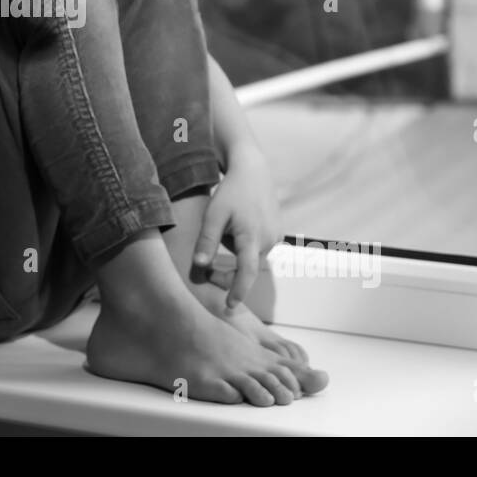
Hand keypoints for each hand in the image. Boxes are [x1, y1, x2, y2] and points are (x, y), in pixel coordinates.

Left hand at [192, 155, 283, 309]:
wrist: (252, 170)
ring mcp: (275, 236)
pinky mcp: (277, 232)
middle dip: (228, 274)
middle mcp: (268, 240)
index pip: (246, 273)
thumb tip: (199, 265)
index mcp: (252, 237)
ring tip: (224, 234)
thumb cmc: (231, 191)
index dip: (239, 291)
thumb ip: (207, 241)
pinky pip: (258, 248)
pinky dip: (246, 247)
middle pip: (247, 268)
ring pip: (252, 258)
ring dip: (237, 257)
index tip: (230, 306)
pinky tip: (237, 228)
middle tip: (208, 272)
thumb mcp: (213, 214)